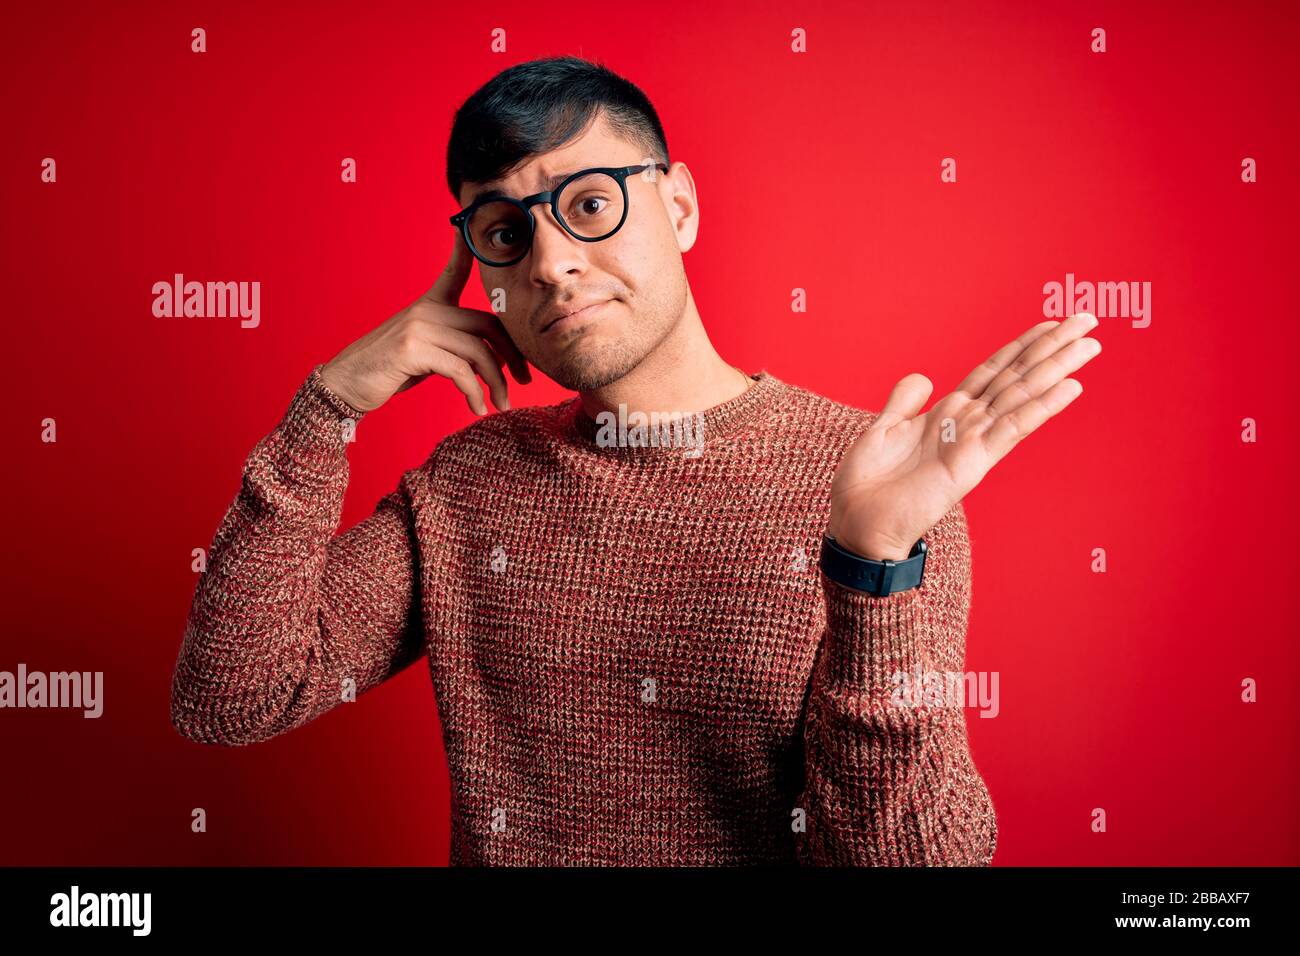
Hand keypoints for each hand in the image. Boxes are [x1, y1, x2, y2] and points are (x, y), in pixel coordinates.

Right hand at [318, 232, 530, 414]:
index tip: (471, 232)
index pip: (453, 274)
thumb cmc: (384, 372)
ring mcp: (419, 327)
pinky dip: (474, 393)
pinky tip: (478, 408)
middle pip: (487, 325)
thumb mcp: (422, 354)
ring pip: (479, 351)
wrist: (344, 385)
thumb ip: (449, 347)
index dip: (465, 253)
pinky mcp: (413, 348)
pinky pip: (460, 370)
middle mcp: (425, 310)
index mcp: (427, 307)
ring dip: (496, 382)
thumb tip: (484, 360)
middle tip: (525, 379)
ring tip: (500, 403)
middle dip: (512, 355)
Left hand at [827, 312, 1101, 559]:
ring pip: (1022, 395)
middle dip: (1052, 348)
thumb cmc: (867, 487)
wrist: (858, 525)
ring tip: (1090, 344)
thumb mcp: (883, 431)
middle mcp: (967, 425)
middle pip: (1017, 377)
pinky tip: (1069, 387)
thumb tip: (923, 378)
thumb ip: (904, 402)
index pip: (992, 372)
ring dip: (1057, 368)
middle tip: (1087, 320)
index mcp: (947, 415)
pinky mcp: (972, 463)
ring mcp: (973, 443)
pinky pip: (1013, 428)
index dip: (1021, 346)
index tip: (1051, 323)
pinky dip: (1041, 407)